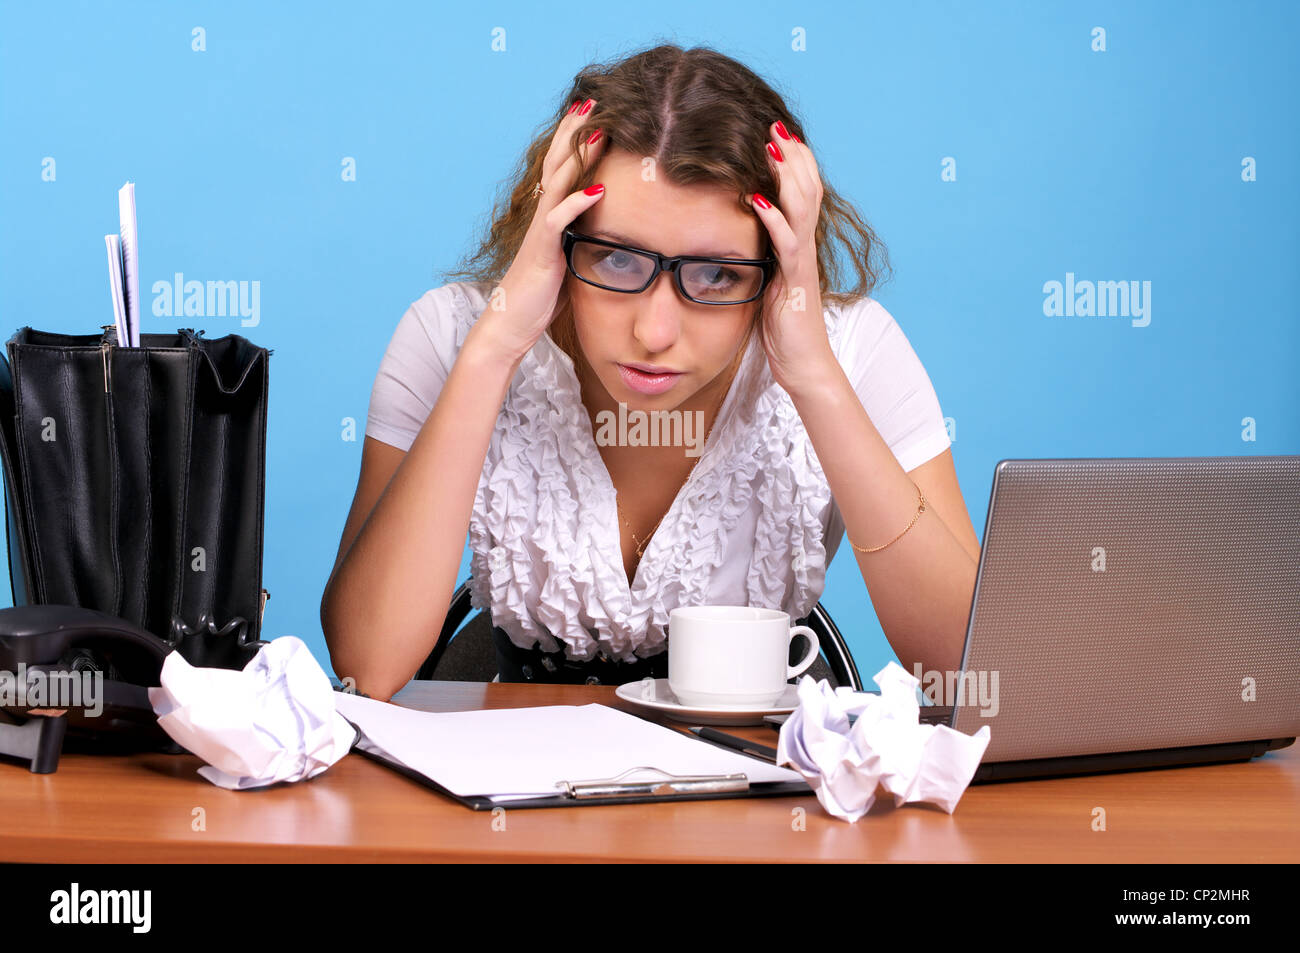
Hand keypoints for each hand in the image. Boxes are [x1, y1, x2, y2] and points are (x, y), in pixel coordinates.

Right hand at [473, 98, 607, 364]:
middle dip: (574, 131)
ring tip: (600, 129)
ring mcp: (541, 232)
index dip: (575, 140)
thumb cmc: (540, 297)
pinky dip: (577, 204)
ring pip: (558, 183)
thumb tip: (607, 233)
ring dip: (579, 155)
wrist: (511, 324)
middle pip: (557, 163)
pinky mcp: (542, 252)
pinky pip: (558, 222)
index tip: (594, 113)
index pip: (561, 169)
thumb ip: (582, 240)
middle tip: (593, 100)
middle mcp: (542, 217)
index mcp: (549, 217)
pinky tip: (598, 190)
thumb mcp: (568, 261)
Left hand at [748, 122, 836, 394]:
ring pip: (803, 207)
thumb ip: (761, 257)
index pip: (802, 193)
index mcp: (798, 245)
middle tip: (776, 124)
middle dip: (792, 155)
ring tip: (773, 144)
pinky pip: (788, 243)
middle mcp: (805, 247)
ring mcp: (803, 262)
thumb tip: (741, 238)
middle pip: (807, 189)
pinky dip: (774, 218)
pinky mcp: (796, 281)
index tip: (776, 132)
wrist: (805, 365)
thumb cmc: (784, 329)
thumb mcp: (768, 282)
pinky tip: (759, 197)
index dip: (793, 162)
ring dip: (787, 174)